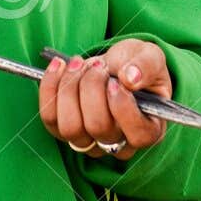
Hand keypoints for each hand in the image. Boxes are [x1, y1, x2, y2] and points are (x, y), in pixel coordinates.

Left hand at [37, 39, 170, 160]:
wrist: (115, 64)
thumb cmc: (137, 65)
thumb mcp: (151, 56)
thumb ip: (146, 66)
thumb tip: (130, 78)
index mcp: (149, 129)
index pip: (138, 135)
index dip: (123, 108)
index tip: (116, 81)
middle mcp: (118, 143)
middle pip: (98, 128)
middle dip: (92, 89)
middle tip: (98, 66)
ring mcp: (88, 140)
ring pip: (70, 127)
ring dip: (70, 89)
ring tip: (79, 64)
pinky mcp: (63, 129)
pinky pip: (49, 116)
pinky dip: (50, 87)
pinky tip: (59, 65)